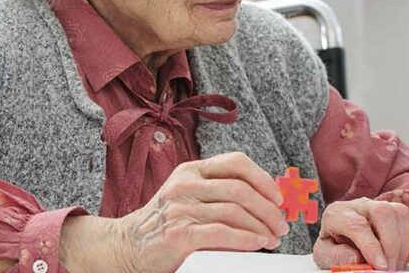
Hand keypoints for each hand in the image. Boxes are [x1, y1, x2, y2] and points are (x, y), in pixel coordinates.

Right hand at [60, 152, 288, 272]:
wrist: (127, 246)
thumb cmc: (165, 223)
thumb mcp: (190, 197)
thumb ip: (219, 193)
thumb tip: (266, 201)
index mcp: (191, 170)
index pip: (236, 162)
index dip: (263, 178)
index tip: (278, 198)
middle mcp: (186, 184)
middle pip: (240, 189)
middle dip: (268, 209)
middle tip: (281, 224)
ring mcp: (181, 207)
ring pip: (234, 211)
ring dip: (261, 226)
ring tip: (272, 238)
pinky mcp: (179, 232)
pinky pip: (221, 232)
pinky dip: (245, 238)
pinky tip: (257, 243)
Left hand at [313, 197, 408, 270]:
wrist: (341, 243)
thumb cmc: (334, 249)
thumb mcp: (326, 256)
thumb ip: (337, 257)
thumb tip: (357, 259)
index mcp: (338, 214)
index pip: (357, 224)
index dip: (371, 246)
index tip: (380, 267)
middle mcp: (362, 205)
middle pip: (383, 212)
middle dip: (390, 244)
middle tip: (390, 269)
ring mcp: (384, 207)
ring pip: (401, 213)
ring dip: (404, 244)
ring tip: (397, 267)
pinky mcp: (402, 215)